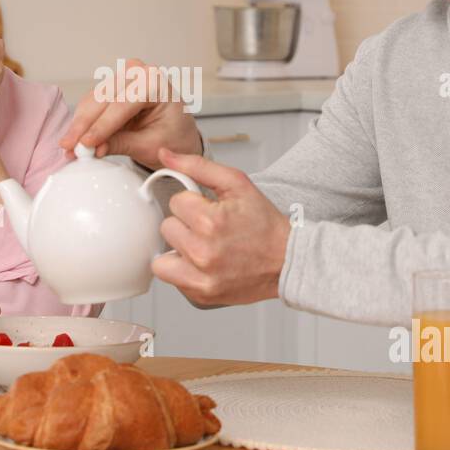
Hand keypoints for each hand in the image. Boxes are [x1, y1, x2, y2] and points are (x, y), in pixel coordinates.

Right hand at [59, 58, 201, 167]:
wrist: (179, 135)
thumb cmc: (174, 138)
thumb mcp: (150, 146)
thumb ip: (121, 145)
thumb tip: (93, 149)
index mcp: (155, 83)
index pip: (121, 105)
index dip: (101, 126)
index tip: (84, 144)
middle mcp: (139, 73)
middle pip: (102, 99)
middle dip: (83, 126)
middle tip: (69, 148)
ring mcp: (125, 77)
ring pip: (92, 100)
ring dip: (80, 124)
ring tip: (70, 148)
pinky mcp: (113, 86)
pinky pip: (92, 103)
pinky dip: (83, 121)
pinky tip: (75, 138)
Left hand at [150, 148, 289, 305]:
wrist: (287, 261)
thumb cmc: (264, 223)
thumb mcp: (236, 183)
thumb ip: (197, 166)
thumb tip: (164, 155)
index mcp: (210, 221)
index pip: (175, 202)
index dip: (193, 203)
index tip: (210, 210)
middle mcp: (202, 252)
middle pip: (168, 228)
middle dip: (186, 225)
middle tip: (210, 229)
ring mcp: (201, 277)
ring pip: (163, 256)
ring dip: (179, 249)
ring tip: (203, 246)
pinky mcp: (201, 294)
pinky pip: (172, 278)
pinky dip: (183, 270)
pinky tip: (204, 263)